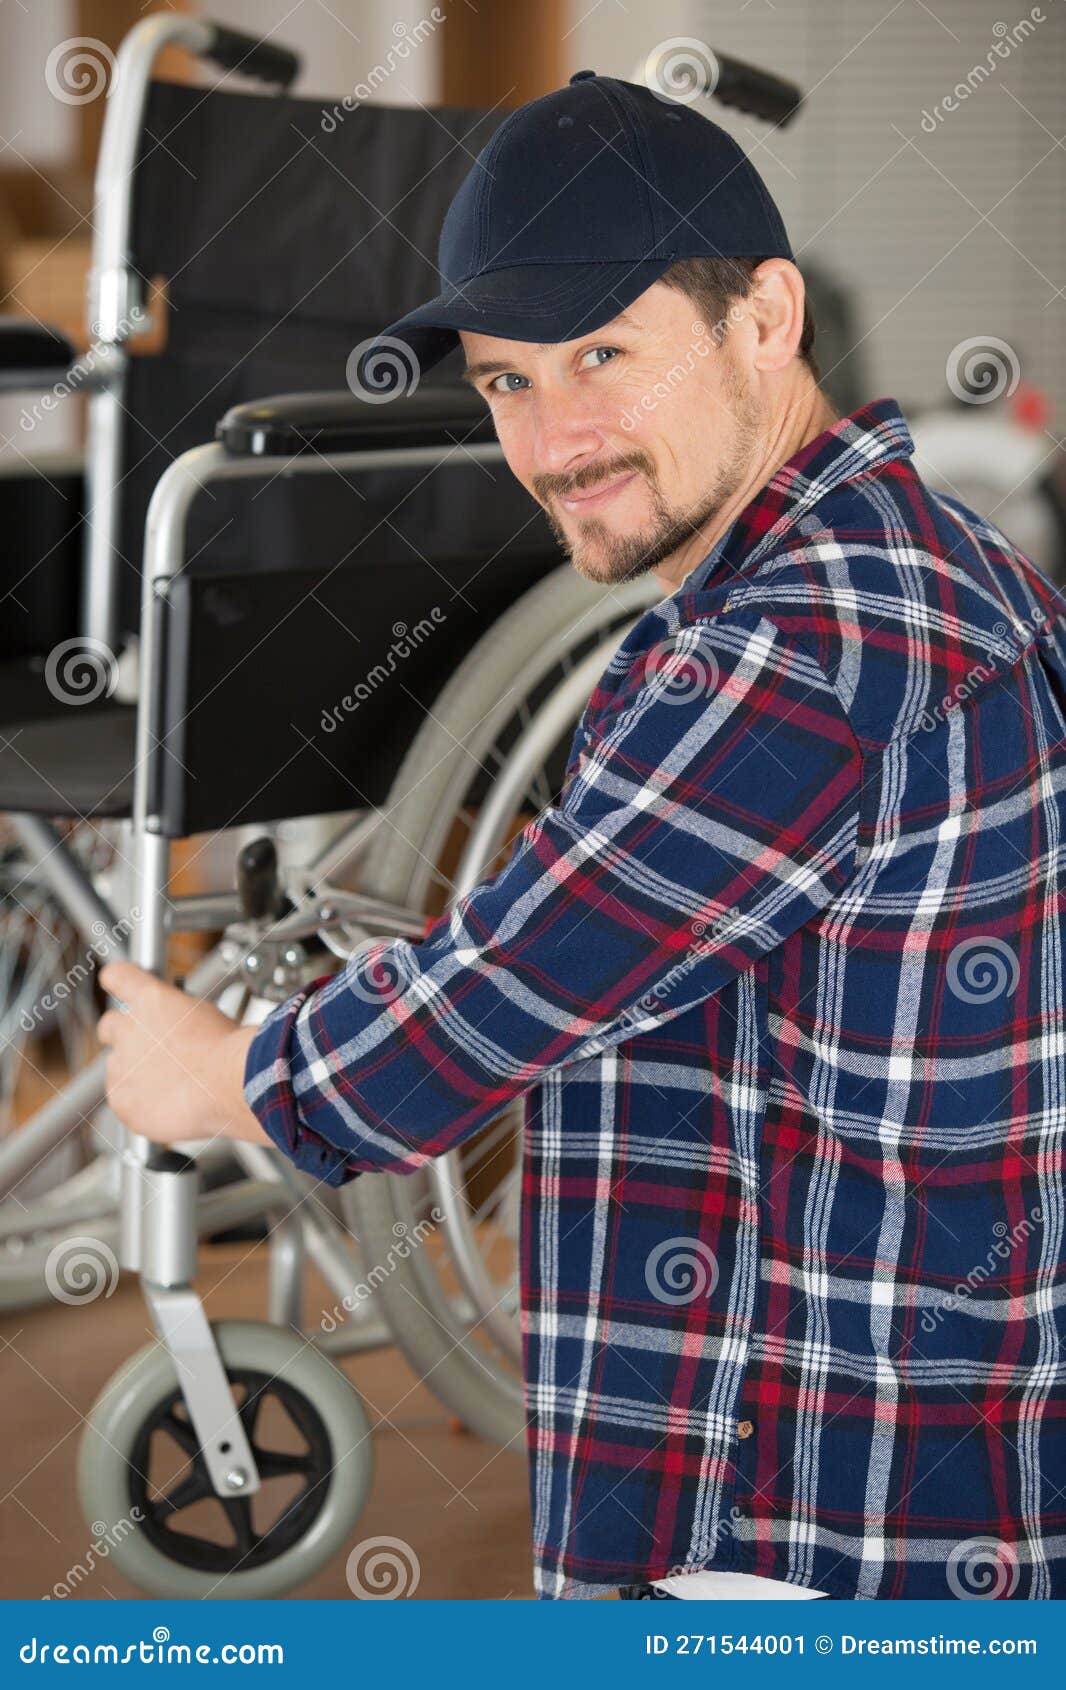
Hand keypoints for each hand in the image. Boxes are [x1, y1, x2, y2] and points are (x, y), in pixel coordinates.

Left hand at [97, 961, 269, 1148]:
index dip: (118, 981)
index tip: (120, 985)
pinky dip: (137, 1102)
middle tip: (149, 1048)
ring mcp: (122, 1065)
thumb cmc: (229, 1050)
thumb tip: (176, 1022)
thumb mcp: (206, 1015)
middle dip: (123, 1034)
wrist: (232, 1084)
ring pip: (115, 1065)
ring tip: (168, 1084)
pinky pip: (120, 1097)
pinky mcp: (122, 1098)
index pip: (117, 976)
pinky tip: (164, 1103)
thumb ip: (178, 1015)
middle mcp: (129, 1028)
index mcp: (151, 999)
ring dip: (133, 1071)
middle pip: (109, 1025)